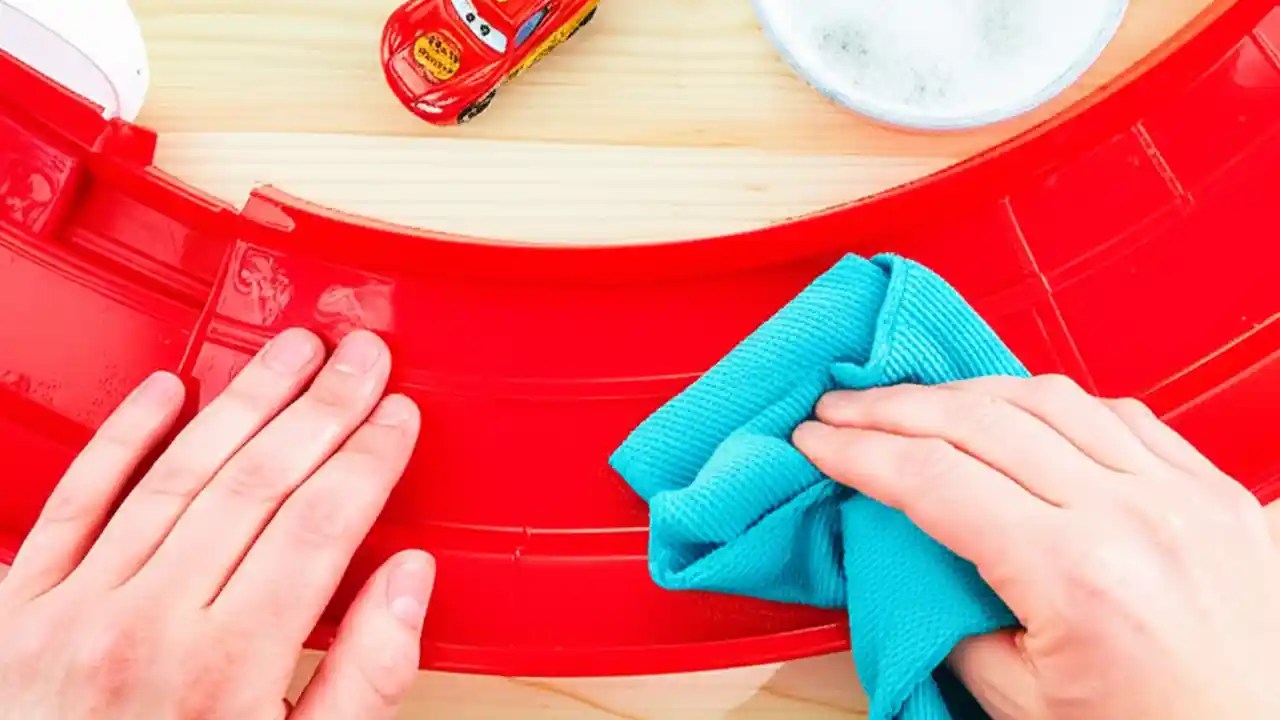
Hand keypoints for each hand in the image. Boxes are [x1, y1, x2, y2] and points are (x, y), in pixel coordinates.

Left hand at [0, 329, 431, 719]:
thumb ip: (364, 680)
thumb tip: (408, 581)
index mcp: (227, 670)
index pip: (319, 526)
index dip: (368, 458)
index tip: (398, 416)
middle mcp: (147, 623)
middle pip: (256, 483)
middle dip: (322, 407)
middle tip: (361, 357)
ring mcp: (75, 608)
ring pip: (175, 473)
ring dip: (243, 400)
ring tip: (290, 352)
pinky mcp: (19, 606)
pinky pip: (74, 501)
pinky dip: (120, 438)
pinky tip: (164, 393)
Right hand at [793, 376, 1279, 719]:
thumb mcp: (1021, 702)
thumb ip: (951, 614)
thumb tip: (904, 549)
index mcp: (1076, 576)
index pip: (935, 480)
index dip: (860, 454)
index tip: (815, 441)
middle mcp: (1133, 516)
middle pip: (980, 421)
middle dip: (892, 406)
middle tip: (839, 406)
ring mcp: (1181, 493)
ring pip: (1048, 397)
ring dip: (965, 391)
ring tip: (914, 401)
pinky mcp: (1214, 488)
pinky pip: (1119, 412)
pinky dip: (1051, 402)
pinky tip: (1016, 412)